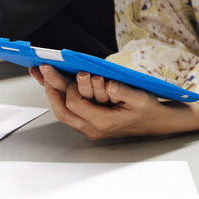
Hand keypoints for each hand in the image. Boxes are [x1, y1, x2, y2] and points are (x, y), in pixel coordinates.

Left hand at [31, 66, 198, 139]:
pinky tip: (53, 83)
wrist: (156, 123)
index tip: (74, 72)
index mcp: (103, 123)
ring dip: (51, 92)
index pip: (74, 105)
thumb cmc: (148, 109)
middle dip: (51, 88)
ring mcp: (89, 128)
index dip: (70, 87)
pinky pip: (68, 111)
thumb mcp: (139, 98)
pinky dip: (59, 97)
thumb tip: (109, 85)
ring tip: (42, 74)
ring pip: (62, 112)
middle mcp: (92, 129)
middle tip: (43, 70)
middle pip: (62, 110)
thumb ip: (123, 91)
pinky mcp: (89, 123)